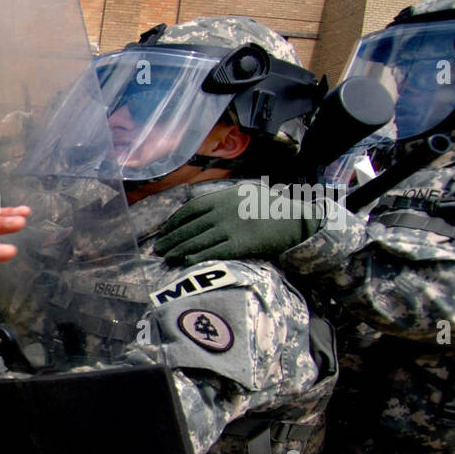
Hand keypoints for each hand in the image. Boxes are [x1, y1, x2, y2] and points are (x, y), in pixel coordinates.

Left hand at [154, 182, 319, 265]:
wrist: (295, 220)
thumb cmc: (272, 207)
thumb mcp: (247, 191)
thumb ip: (225, 197)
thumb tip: (201, 206)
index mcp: (224, 196)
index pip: (190, 209)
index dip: (174, 222)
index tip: (164, 231)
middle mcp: (224, 210)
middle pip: (190, 227)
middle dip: (172, 238)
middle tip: (158, 249)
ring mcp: (231, 227)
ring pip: (198, 240)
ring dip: (179, 250)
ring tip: (167, 258)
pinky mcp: (240, 244)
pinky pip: (213, 251)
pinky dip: (198, 256)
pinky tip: (186, 261)